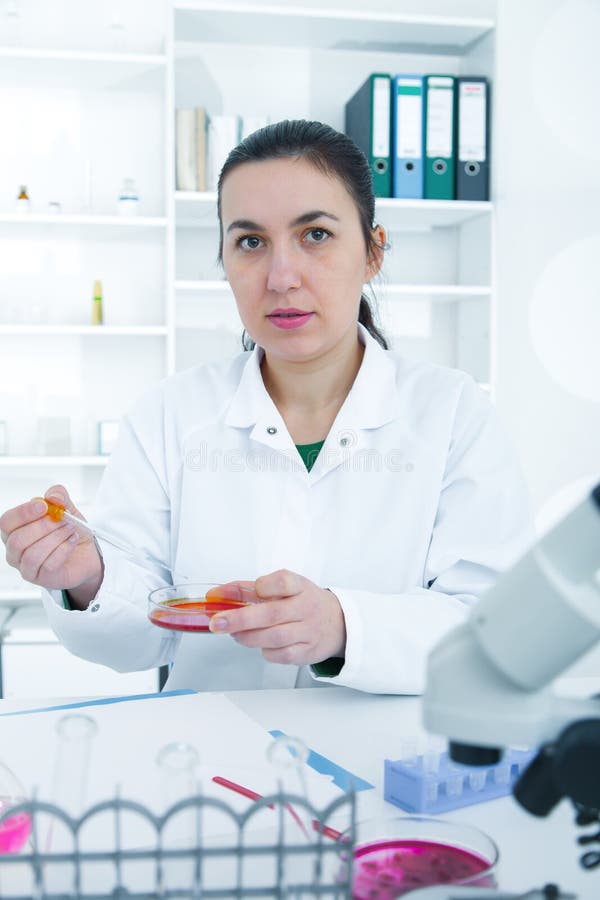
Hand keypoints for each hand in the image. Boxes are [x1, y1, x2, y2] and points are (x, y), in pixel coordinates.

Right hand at [0, 484, 102, 592]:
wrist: (86, 553)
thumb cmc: (68, 531)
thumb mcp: (66, 508)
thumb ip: (59, 496)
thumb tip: (53, 497)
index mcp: (14, 531)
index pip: (6, 522)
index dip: (23, 513)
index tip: (43, 506)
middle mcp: (15, 551)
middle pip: (17, 540)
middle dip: (43, 526)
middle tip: (63, 518)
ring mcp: (27, 568)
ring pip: (32, 554)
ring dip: (55, 538)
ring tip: (70, 529)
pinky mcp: (43, 579)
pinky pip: (49, 565)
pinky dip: (64, 549)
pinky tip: (72, 540)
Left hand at [208, 569, 345, 666]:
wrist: (338, 623)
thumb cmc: (303, 602)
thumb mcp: (281, 588)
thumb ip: (248, 590)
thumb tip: (216, 595)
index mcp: (300, 587)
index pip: (283, 582)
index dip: (264, 586)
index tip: (253, 589)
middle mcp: (306, 608)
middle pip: (272, 614)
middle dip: (240, 619)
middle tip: (217, 622)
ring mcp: (309, 631)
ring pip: (275, 637)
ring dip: (248, 637)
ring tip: (235, 634)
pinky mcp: (308, 652)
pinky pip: (281, 655)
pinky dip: (265, 651)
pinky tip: (260, 644)